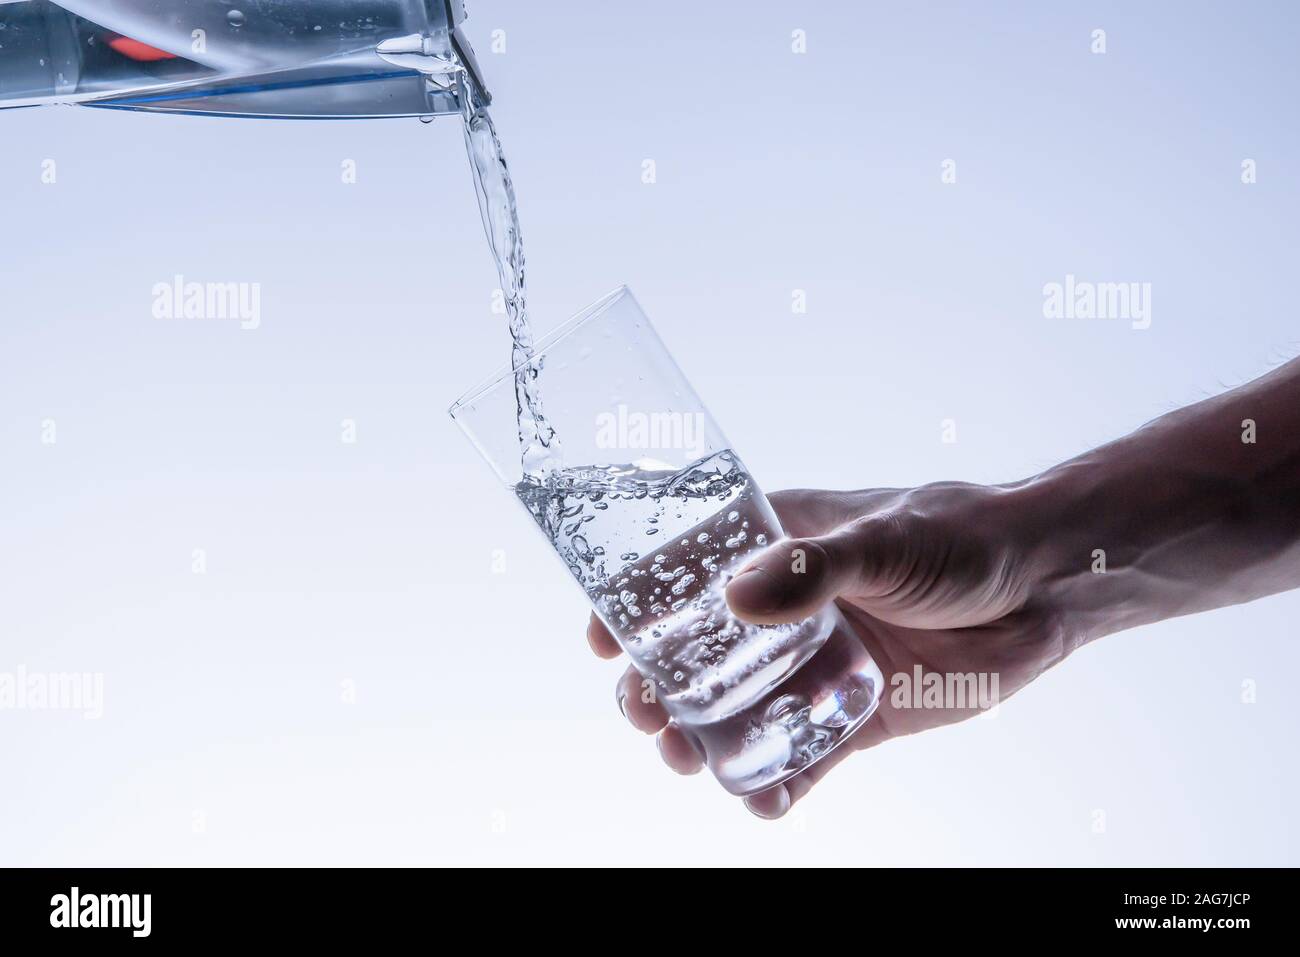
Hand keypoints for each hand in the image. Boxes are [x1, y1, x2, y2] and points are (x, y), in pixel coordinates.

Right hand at [585, 481, 1079, 818]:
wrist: (1045, 587)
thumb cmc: (962, 537)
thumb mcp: (884, 539)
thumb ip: (812, 570)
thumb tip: (734, 604)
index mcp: (778, 547)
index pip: (686, 571)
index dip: (633, 605)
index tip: (602, 639)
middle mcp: (785, 608)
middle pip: (698, 652)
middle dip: (656, 686)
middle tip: (644, 712)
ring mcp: (815, 664)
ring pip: (738, 710)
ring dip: (700, 738)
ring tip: (684, 759)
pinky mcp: (854, 715)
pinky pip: (802, 758)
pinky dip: (775, 785)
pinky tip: (759, 802)